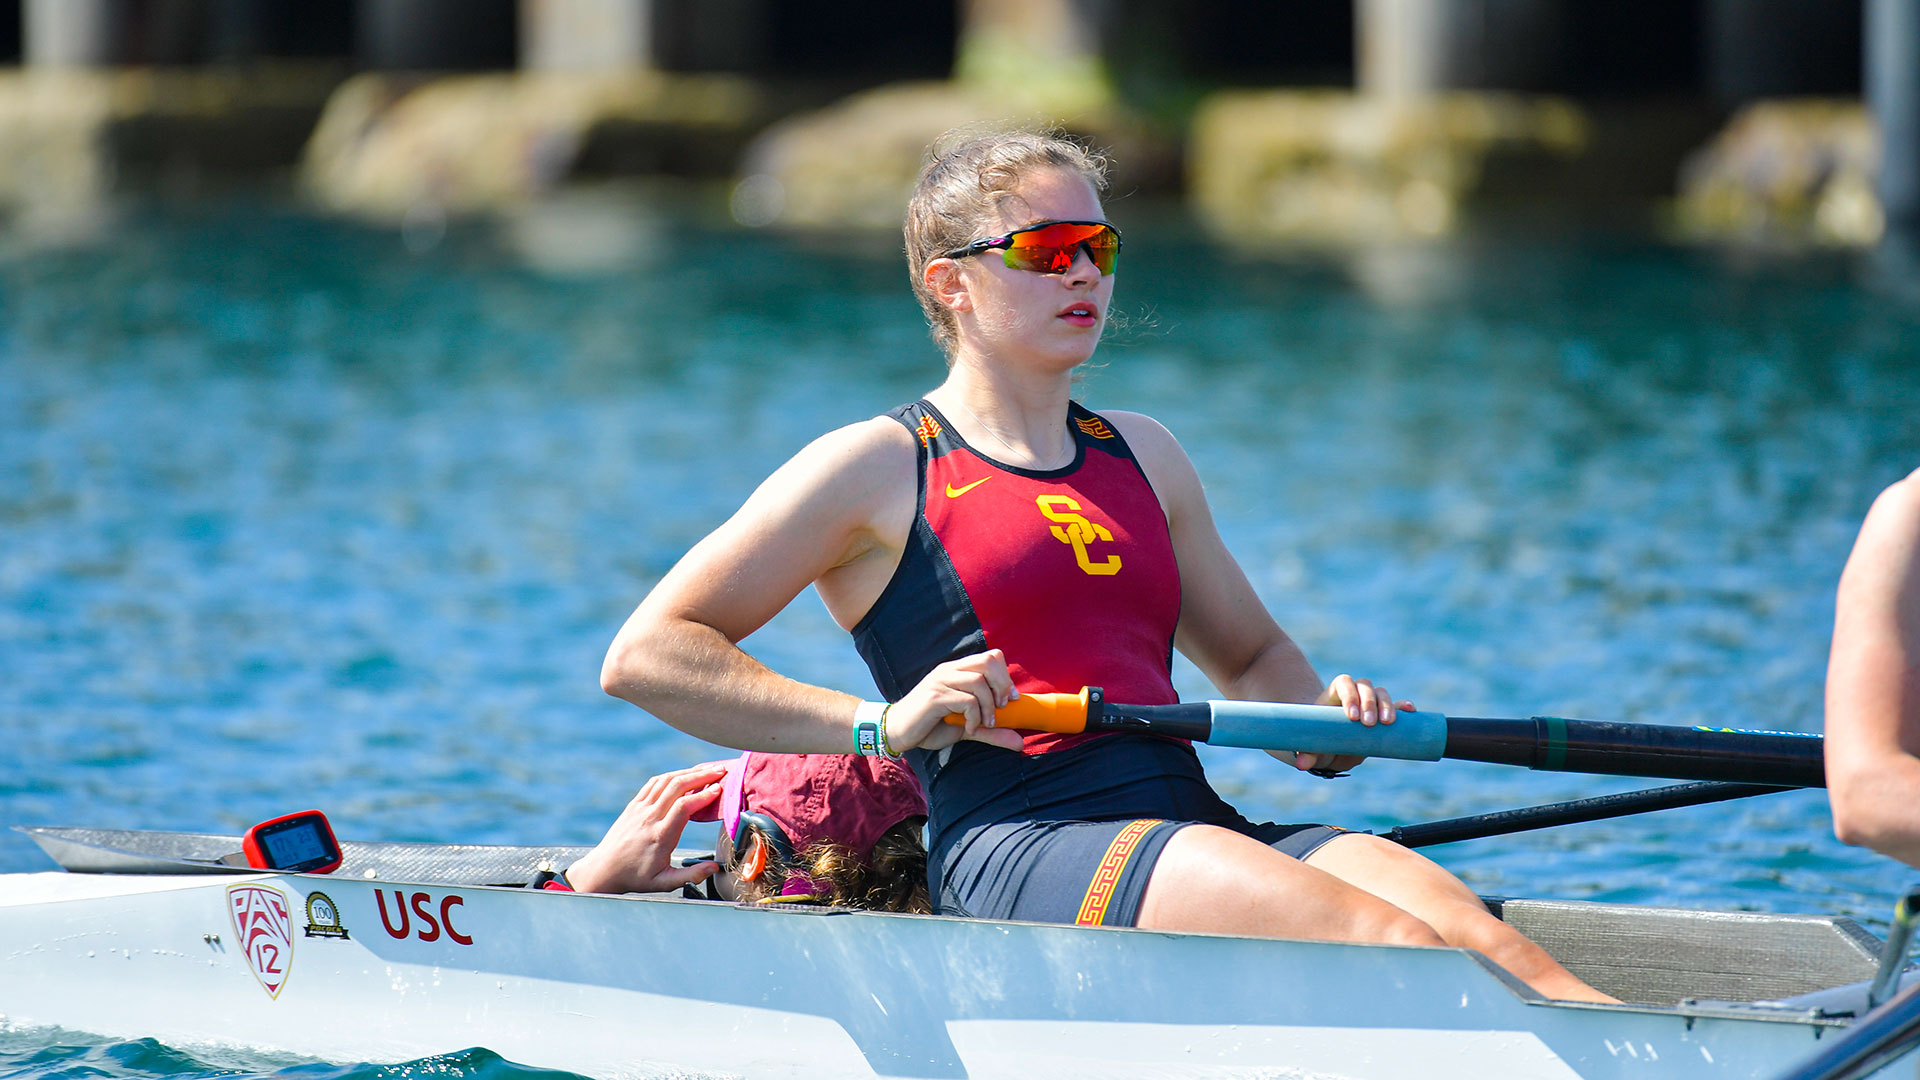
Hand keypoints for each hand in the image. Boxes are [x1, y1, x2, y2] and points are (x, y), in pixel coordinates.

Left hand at [563, 763, 727, 894]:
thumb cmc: (634, 877)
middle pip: (677, 786)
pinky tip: (683, 775)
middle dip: (701, 775)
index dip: (703, 795)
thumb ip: (691, 876)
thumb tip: (714, 868)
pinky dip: (671, 775)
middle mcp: (649, 818)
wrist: (604, 869)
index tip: (719, 789)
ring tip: (706, 769)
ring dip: (688, 772)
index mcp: (660, 836)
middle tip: (720, 771)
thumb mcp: (664, 883)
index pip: (684, 806)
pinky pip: (654, 783)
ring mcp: (640, 809)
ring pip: (666, 781)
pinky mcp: (634, 805)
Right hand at [884, 649, 1025, 752]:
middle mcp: (949, 670)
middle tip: (1000, 709)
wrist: (896, 732)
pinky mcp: (935, 696)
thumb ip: (992, 732)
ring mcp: (941, 681)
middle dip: (1002, 686)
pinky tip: (969, 728)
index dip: (1005, 676)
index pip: (991, 656)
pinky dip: (975, 717)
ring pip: (979, 682)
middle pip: (988, 661)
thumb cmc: (930, 726)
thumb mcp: (967, 728)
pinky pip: (966, 701)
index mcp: (957, 670)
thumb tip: (1020, 743)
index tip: (1008, 700)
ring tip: (984, 724)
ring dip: (988, 706)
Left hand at [1288, 674, 1414, 774]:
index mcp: (1334, 695)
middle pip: (1364, 685)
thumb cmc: (1318, 741)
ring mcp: (1370, 703)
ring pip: (1381, 693)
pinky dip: (1403, 707)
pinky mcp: (1383, 714)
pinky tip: (1410, 711)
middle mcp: (1354, 694)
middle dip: (1369, 702)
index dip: (1349, 694)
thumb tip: (1301, 763)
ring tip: (1386, 723)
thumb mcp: (1312, 746)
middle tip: (1368, 723)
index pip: (1343, 682)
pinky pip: (1397, 706)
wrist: (1329, 744)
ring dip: (1386, 705)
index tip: (1351, 716)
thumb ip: (1307, 752)